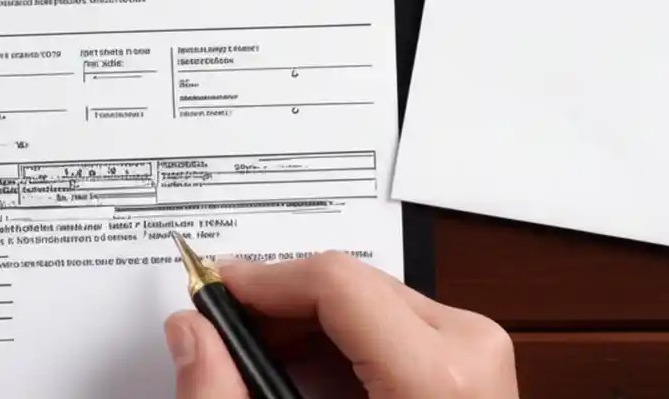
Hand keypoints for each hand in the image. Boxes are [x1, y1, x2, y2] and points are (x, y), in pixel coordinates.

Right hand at [164, 252, 518, 398]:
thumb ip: (228, 398)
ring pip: (370, 297)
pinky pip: (394, 322)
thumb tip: (192, 335)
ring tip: (261, 359)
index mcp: (434, 378)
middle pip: (352, 283)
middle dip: (279, 304)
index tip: (218, 293)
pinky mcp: (470, 361)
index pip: (336, 282)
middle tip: (225, 329)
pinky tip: (305, 374)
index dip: (265, 282)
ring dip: (307, 322)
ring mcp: (476, 352)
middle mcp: (467, 349)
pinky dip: (340, 340)